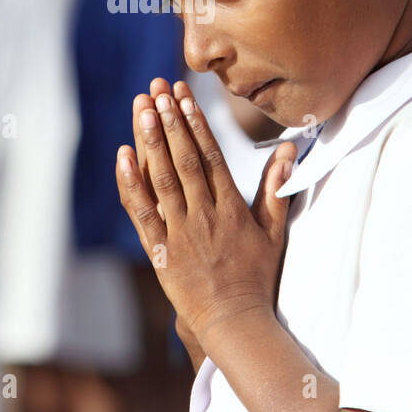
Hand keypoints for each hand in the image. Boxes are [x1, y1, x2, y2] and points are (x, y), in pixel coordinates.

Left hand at [117, 77, 296, 349]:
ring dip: (151, 142)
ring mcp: (181, 233)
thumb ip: (277, 188)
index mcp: (231, 209)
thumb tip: (290, 150)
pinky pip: (143, 213)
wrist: (236, 322)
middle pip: (185, 161)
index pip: (212, 157)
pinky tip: (122, 156)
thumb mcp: (274, 231)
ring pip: (163, 180)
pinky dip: (131, 184)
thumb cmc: (257, 277)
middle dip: (171, 122)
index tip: (185, 97)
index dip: (196, 125)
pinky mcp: (161, 252)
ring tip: (143, 108)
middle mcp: (205, 216)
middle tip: (158, 89)